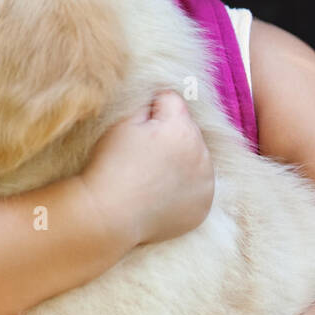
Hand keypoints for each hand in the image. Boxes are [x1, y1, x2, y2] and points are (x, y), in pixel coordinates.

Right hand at [80, 90, 213, 251]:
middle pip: (188, 130)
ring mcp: (206, 183)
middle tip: (144, 155)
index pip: (172, 102)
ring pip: (197, 158)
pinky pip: (199, 187)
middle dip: (171, 135)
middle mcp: (201, 153)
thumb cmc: (112, 166)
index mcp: (182, 128)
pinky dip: (187, 188)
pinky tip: (164, 194)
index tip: (138, 127)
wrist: (109, 216)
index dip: (152, 110)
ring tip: (154, 175)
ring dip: (183, 161)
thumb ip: (148, 105)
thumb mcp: (124, 123)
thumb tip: (160, 99)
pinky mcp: (204, 207)